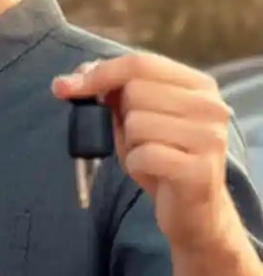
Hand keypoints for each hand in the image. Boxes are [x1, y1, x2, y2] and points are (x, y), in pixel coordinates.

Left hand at [52, 52, 236, 249]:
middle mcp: (211, 106)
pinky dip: (136, 165)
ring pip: (137, 124)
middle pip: (135, 92)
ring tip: (151, 156)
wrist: (193, 211)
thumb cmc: (160, 156)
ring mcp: (210, 138)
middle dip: (123, 118)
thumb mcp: (133, 118)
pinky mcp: (200, 170)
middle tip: (141, 139)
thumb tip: (67, 81)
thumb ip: (110, 93)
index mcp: (198, 84)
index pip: (140, 64)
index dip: (98, 73)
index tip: (63, 87)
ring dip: (131, 144)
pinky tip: (153, 172)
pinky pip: (144, 155)